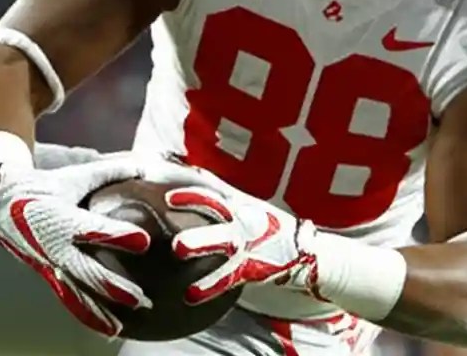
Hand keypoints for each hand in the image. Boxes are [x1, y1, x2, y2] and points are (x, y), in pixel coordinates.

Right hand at [0, 155, 198, 336]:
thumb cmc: (44, 185)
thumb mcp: (74, 175)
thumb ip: (110, 171)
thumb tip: (147, 165)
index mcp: (60, 217)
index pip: (92, 228)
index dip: (117, 235)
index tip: (144, 241)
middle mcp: (53, 245)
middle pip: (85, 270)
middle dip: (112, 285)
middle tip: (141, 297)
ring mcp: (48, 263)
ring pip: (76, 292)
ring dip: (100, 310)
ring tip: (125, 324)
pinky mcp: (47, 274)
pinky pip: (69, 298)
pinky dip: (88, 314)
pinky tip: (110, 328)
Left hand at [165, 182, 324, 305]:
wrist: (301, 249)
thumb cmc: (263, 224)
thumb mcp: (241, 202)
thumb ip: (214, 189)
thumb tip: (185, 173)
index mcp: (235, 201)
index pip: (209, 188)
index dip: (187, 189)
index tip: (165, 192)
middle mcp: (239, 218)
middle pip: (217, 209)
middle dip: (194, 204)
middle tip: (170, 207)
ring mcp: (246, 242)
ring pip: (222, 241)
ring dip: (201, 243)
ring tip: (178, 249)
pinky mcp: (251, 267)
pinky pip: (228, 277)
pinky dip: (210, 286)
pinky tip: (190, 294)